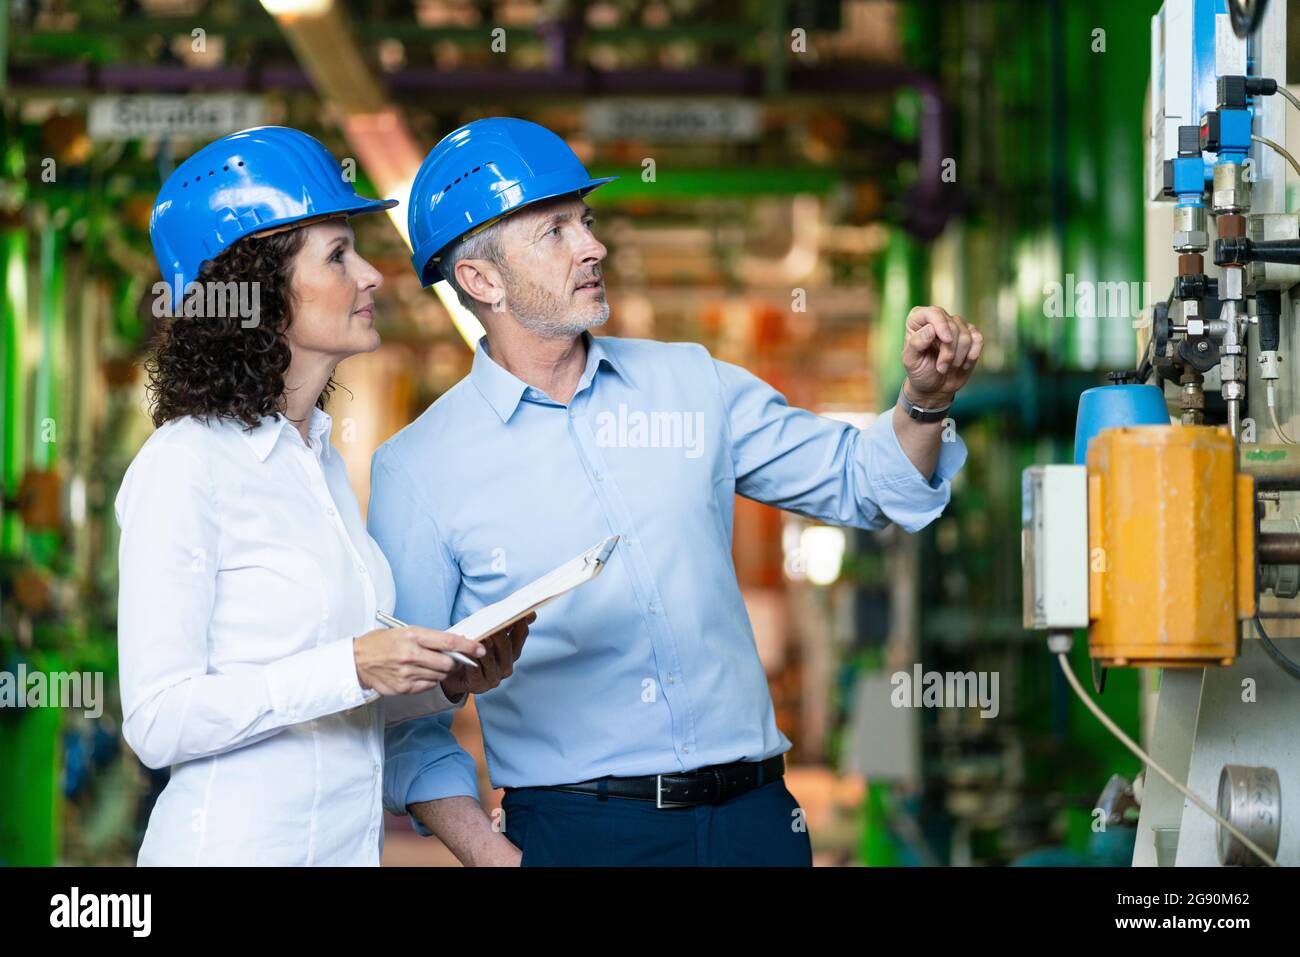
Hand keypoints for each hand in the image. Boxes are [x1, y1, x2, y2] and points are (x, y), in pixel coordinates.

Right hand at [352, 626, 486, 695]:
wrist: (356, 661)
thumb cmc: (380, 643)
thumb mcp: (404, 631)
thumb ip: (429, 639)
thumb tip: (454, 644)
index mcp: (412, 636)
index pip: (448, 642)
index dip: (468, 646)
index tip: (479, 649)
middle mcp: (411, 655)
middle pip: (448, 663)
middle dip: (454, 662)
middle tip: (451, 659)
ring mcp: (407, 673)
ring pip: (440, 676)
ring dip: (441, 672)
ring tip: (427, 665)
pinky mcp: (404, 688)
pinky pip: (428, 686)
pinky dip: (429, 680)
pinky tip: (418, 673)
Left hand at [441, 612, 534, 700]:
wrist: (459, 677)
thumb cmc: (477, 653)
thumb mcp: (493, 639)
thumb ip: (508, 626)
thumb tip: (531, 613)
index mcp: (513, 653)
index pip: (520, 635)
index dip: (519, 622)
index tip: (515, 610)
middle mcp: (506, 666)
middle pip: (505, 645)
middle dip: (499, 632)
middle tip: (493, 620)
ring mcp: (493, 677)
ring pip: (489, 658)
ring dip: (484, 645)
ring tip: (479, 634)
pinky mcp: (478, 684)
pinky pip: (475, 670)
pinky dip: (470, 659)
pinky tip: (466, 651)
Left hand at [901, 305, 983, 405]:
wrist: (934, 387)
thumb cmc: (919, 371)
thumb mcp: (911, 360)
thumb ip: (917, 343)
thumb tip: (930, 329)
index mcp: (918, 320)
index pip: (934, 313)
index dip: (942, 325)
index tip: (946, 340)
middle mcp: (938, 318)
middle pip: (953, 326)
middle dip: (949, 351)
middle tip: (941, 367)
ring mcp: (956, 326)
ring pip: (966, 335)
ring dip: (958, 357)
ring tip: (948, 367)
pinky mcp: (970, 336)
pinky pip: (978, 339)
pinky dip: (972, 355)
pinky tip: (963, 364)